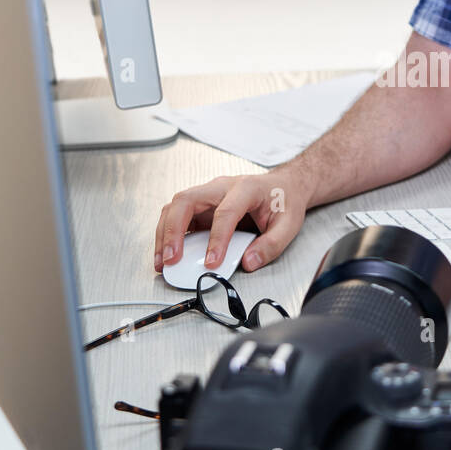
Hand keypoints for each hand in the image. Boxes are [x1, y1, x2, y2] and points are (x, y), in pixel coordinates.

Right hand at [154, 168, 309, 273]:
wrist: (283, 186)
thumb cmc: (283, 202)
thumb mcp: (288, 225)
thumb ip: (270, 245)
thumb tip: (248, 263)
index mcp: (246, 188)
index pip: (225, 212)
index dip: (216, 239)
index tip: (212, 262)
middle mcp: (221, 187)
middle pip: (186, 200)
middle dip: (174, 231)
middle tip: (171, 259)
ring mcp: (208, 194)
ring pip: (175, 206)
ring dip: (165, 234)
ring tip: (162, 261)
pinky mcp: (201, 206)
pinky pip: (177, 216)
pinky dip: (168, 234)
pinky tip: (167, 254)